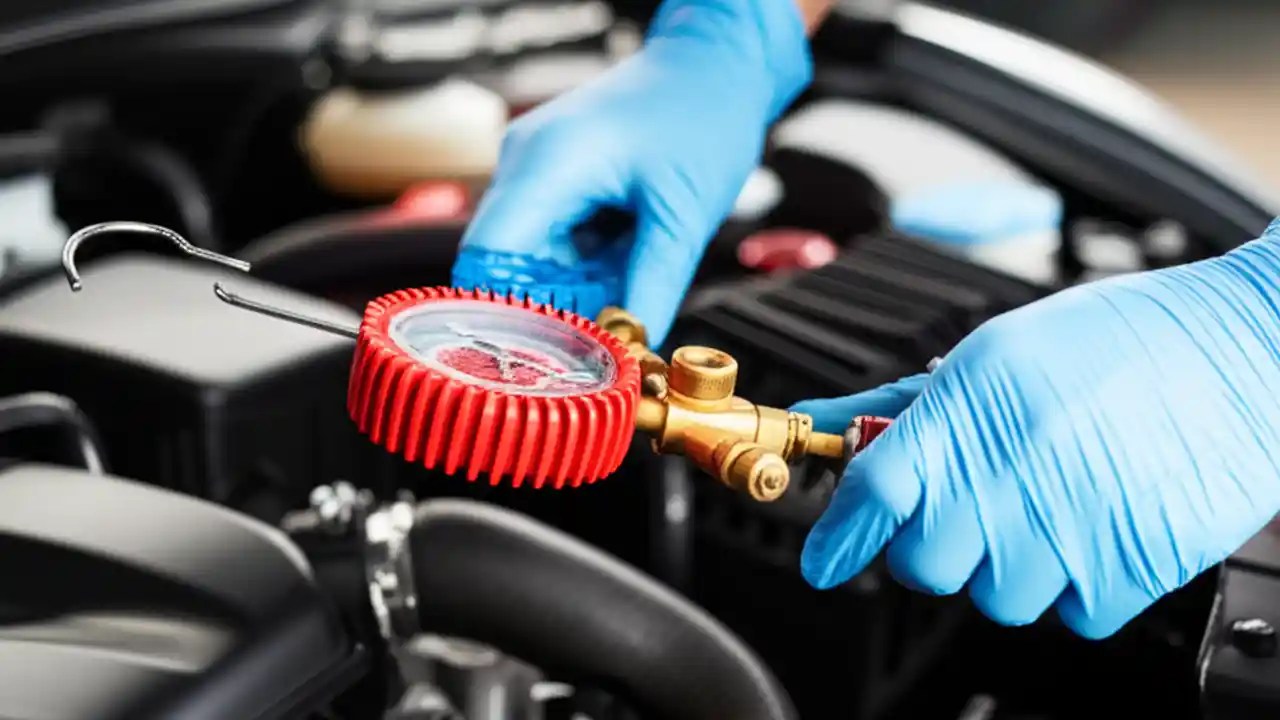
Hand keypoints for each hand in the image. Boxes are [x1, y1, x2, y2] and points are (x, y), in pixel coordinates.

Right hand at [456, 0, 812, 345]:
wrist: (716, 64)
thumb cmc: (704, 112)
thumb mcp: (684, 217)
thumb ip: (652, 290)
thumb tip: (630, 352)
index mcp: (547, 164)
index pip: (486, 260)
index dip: (503, 317)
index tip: (536, 359)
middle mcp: (526, 161)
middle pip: (507, 265)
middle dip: (553, 305)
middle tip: (607, 325)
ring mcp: (534, 164)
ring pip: (531, 257)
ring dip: (575, 283)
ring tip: (631, 269)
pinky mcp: (550, 172)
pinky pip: (550, 237)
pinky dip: (584, 261)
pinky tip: (625, 250)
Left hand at [794, 219, 1279, 638]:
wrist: (1248, 347)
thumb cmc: (1122, 340)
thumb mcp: (998, 350)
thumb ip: (905, 402)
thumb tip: (826, 421)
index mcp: (972, 406)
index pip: (875, 490)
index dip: (841, 532)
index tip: (826, 557)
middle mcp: (1013, 470)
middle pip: (924, 563)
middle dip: (933, 545)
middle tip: (970, 509)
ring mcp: (1072, 526)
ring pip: (993, 597)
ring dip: (1007, 567)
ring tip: (1047, 509)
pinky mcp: (1129, 568)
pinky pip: (1069, 614)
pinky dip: (1075, 585)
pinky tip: (1094, 527)